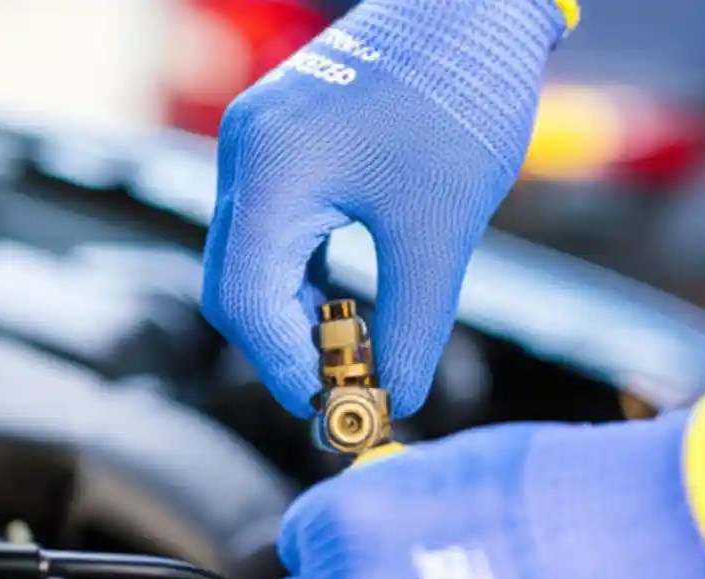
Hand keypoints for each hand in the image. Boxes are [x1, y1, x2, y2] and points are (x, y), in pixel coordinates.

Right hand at [202, 0, 568, 416]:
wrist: (471, 6)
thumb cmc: (463, 99)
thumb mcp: (442, 227)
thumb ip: (415, 322)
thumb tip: (397, 396)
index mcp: (274, 168)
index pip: (246, 299)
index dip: (283, 368)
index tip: (332, 412)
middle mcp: (246, 153)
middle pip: (233, 285)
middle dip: (283, 348)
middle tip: (342, 392)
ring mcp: (256, 144)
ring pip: (246, 260)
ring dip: (290, 315)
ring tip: (352, 352)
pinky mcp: (278, 143)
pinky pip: (267, 229)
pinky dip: (298, 276)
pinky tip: (342, 302)